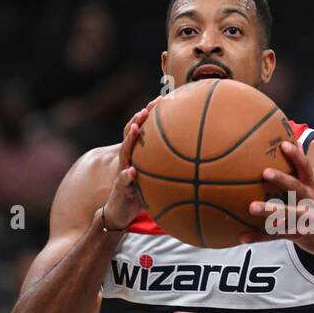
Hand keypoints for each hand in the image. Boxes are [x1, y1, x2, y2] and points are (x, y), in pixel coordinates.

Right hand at [101, 99, 156, 230]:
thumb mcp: (153, 177)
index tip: (161, 99)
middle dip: (139, 119)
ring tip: (137, 126)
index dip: (149, 114)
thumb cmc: (138, 193)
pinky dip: (127, 176)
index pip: (141, 130)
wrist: (118, 213)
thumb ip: (166, 167)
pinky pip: (123, 181)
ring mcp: (122, 172)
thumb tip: (194, 158)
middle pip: (131, 135)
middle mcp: (128, 160)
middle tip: (148, 106)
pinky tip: (132, 171)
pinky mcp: (120, 189)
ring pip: (125, 153)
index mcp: (136, 156)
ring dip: (130, 139)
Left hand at [240, 141, 313, 256]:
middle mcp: (310, 200)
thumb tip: (296, 141)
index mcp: (313, 186)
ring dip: (269, 210)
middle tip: (265, 172)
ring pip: (286, 213)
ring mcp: (304, 217)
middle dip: (281, 179)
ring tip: (252, 207)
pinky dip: (258, 236)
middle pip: (296, 187)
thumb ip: (303, 168)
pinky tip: (243, 237)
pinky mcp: (297, 233)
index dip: (296, 156)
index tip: (284, 145)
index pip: (306, 167)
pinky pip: (275, 235)